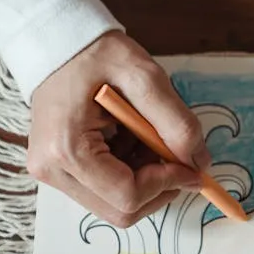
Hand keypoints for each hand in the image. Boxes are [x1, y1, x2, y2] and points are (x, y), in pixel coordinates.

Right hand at [27, 31, 207, 226]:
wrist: (57, 42)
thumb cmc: (96, 54)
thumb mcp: (145, 77)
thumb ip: (177, 123)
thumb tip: (200, 163)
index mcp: (67, 149)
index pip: (128, 195)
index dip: (169, 184)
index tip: (193, 165)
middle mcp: (52, 170)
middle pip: (122, 210)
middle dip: (159, 187)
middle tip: (174, 154)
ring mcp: (53, 174)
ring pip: (116, 204)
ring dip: (146, 180)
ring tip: (148, 139)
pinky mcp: (60, 171)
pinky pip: (106, 190)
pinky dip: (132, 173)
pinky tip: (132, 141)